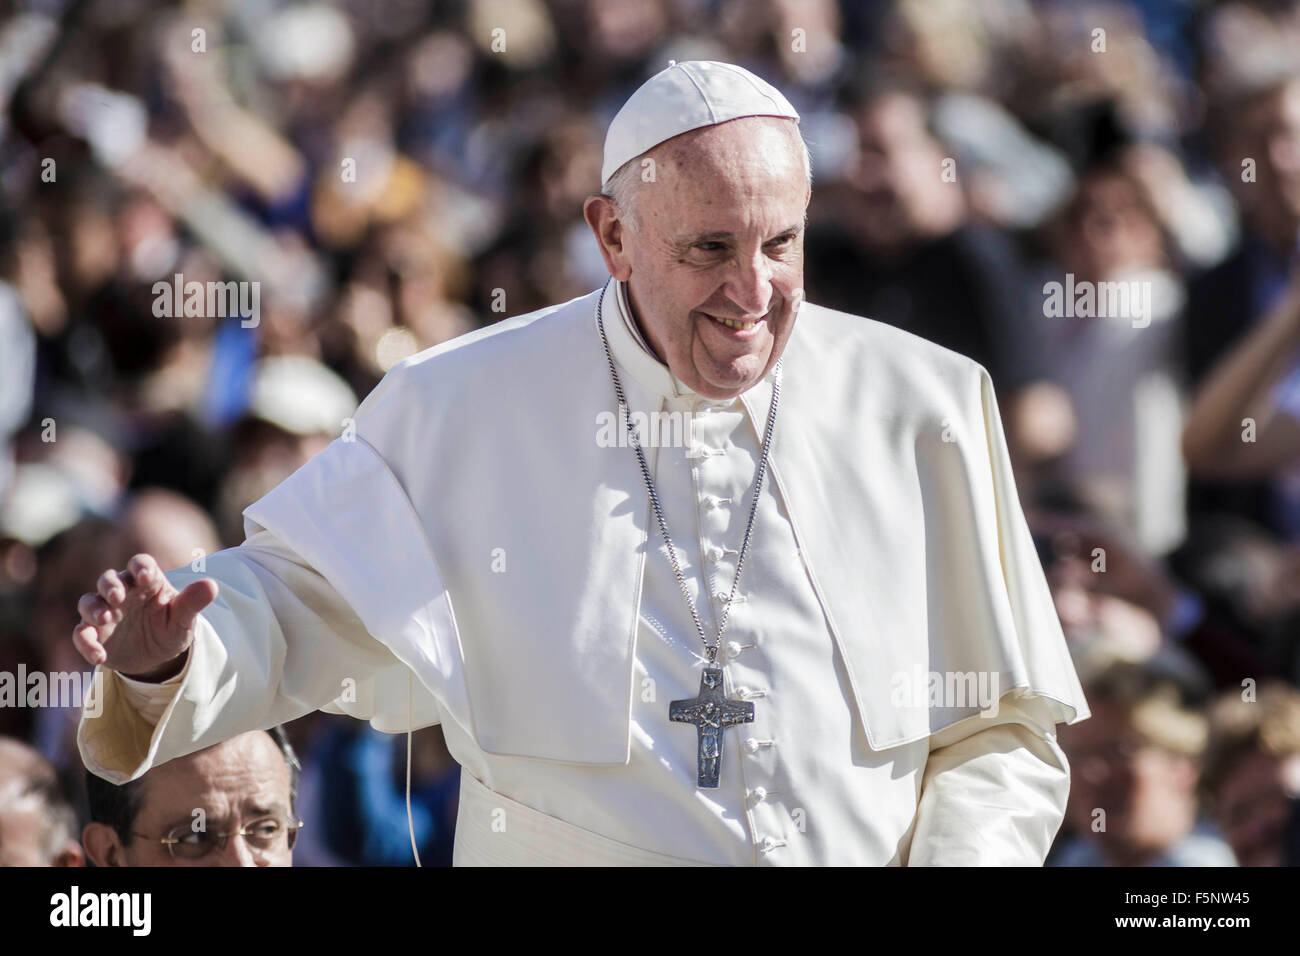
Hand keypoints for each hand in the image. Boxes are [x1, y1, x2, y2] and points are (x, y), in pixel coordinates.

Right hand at [72, 554, 218, 681]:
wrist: (158, 657)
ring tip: (104, 618)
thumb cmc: (171, 628)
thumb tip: (211, 585)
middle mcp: (123, 593)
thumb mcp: (184, 618)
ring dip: (92, 608)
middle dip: (110, 585)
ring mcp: (105, 612)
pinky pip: (82, 634)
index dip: (140, 566)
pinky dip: (86, 643)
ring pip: (89, 601)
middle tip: (117, 597)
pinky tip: (99, 656)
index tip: (145, 576)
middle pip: (109, 579)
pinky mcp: (94, 633)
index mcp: (147, 583)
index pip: (140, 564)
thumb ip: (194, 601)